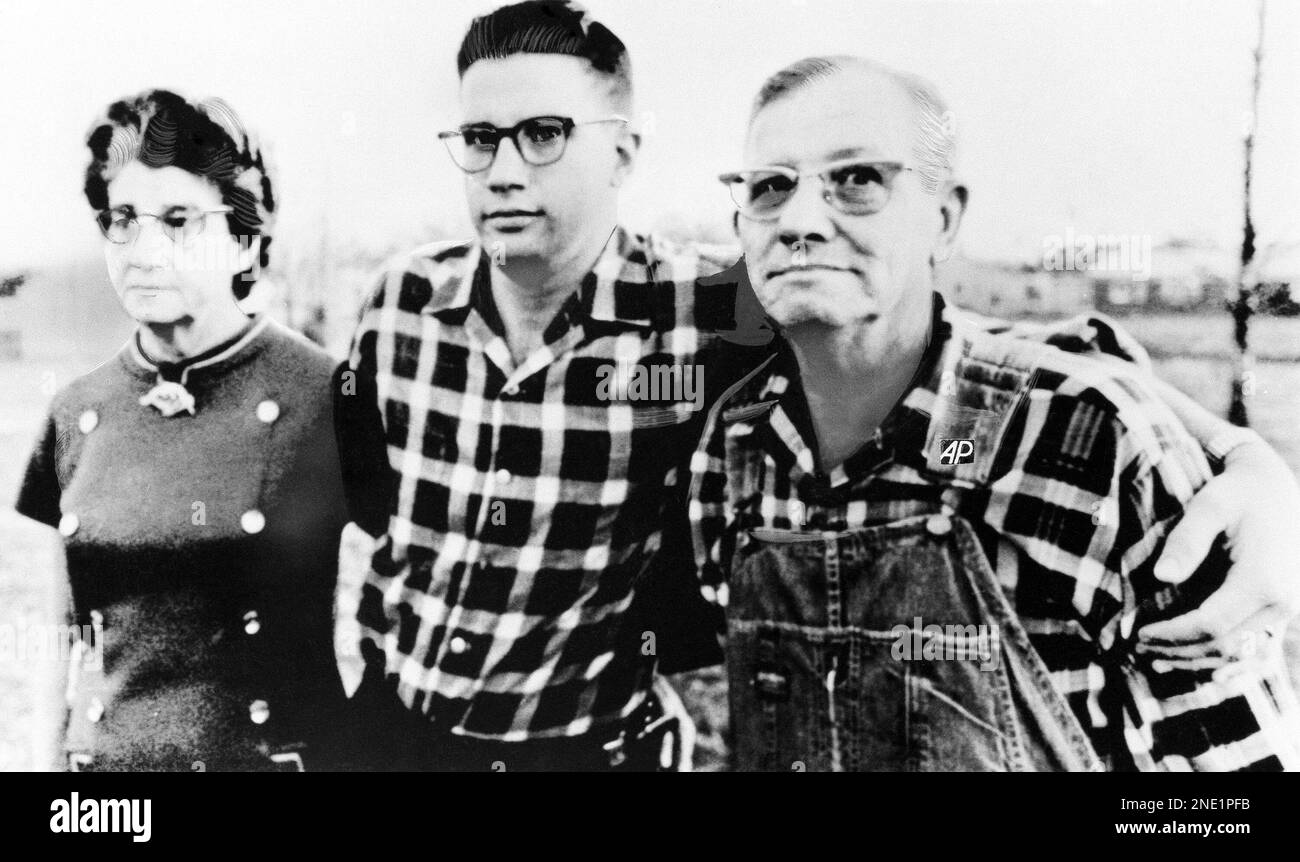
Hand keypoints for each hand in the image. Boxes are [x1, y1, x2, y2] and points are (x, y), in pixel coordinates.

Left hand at [1137, 440, 1299, 670]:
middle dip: (1178, 651)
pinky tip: (1209, 680)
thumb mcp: (1209, 505)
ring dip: (1200, 664)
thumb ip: (1186, 540)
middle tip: (1139, 647)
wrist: (1275, 488)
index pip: (1212, 624)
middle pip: (1225, 646)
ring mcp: (1289, 610)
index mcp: (1264, 578)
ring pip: (1243, 655)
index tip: (1139, 633)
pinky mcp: (1285, 612)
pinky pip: (1263, 653)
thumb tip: (1161, 575)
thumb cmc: (1238, 493)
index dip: (1172, 635)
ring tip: (1158, 662)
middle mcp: (1283, 601)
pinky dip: (1235, 670)